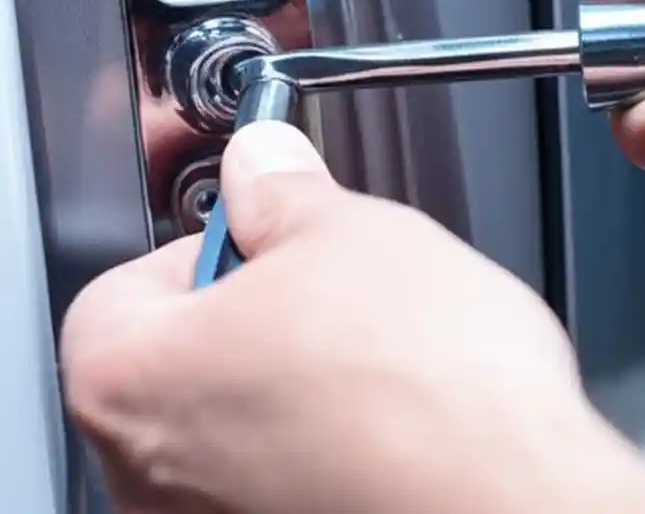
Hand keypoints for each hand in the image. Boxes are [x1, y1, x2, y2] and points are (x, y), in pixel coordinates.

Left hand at [60, 122, 644, 513]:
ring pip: (235, 434)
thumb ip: (280, 191)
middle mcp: (143, 481)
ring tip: (375, 370)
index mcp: (126, 385)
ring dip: (291, 393)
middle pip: (179, 367)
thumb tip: (263, 166)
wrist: (519, 513)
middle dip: (254, 320)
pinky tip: (389, 434)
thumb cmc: (430, 406)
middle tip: (328, 297)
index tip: (266, 239)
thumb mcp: (350, 237)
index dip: (209, 248)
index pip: (124, 288)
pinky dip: (322, 457)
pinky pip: (281, 489)